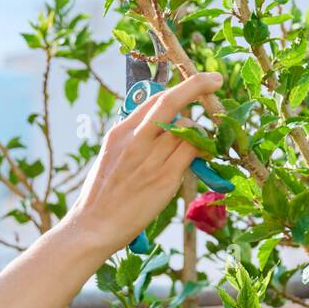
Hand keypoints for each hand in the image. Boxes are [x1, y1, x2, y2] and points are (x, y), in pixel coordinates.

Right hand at [61, 72, 221, 255]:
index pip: (154, 99)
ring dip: (201, 131)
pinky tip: (205, 154)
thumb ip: (134, 139)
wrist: (93, 226)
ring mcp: (150, 158)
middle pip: (171, 102)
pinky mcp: (164, 177)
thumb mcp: (110, 157)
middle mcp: (134, 140)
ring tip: (203, 142)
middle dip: (197, 85)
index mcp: (119, 133)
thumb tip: (161, 128)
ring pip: (186, 128)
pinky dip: (203, 148)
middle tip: (215, 81)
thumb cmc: (102, 196)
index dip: (179, 87)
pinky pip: (192, 151)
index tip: (198, 82)